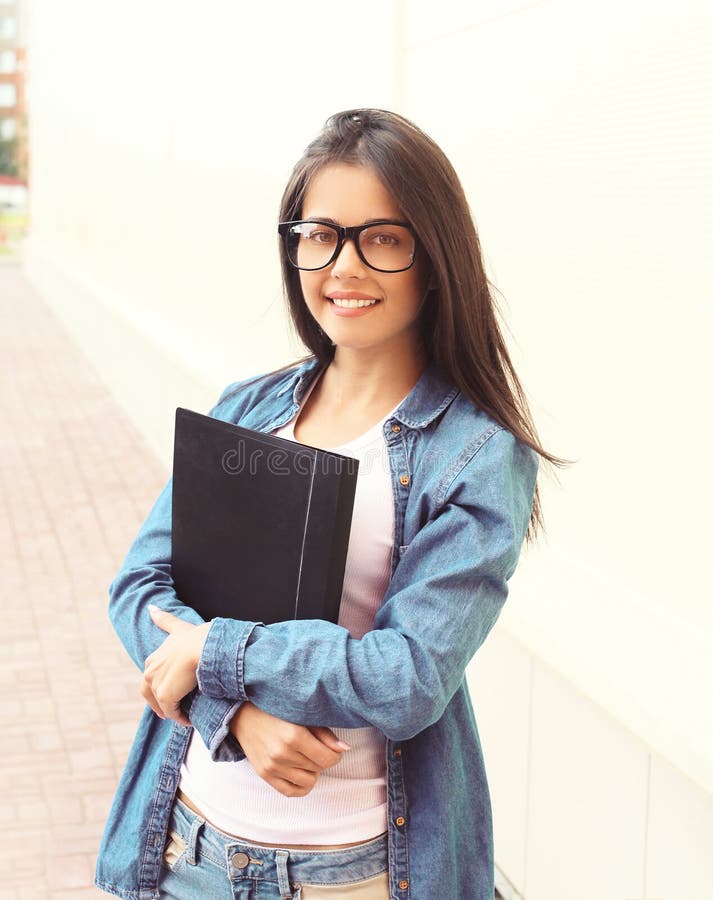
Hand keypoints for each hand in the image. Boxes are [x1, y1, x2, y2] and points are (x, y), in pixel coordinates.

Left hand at [141, 605, 210, 725]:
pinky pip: (171, 712)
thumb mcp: (178, 628)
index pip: (151, 678)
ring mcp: (156, 684)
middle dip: (161, 703)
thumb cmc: (195, 637)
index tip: (171, 693)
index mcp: (152, 659)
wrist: (203, 647)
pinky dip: (180, 718)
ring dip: (172, 711)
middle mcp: (150, 672)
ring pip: (162, 704)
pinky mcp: (165, 696)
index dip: (160, 687)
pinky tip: (189, 719)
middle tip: (174, 711)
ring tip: (185, 716)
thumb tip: (150, 608)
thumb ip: (164, 619)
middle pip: (151, 694)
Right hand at [230, 702, 350, 797]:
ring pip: (308, 781)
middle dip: (322, 759)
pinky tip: (301, 772)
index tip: (332, 749)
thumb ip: (325, 734)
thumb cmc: (277, 711)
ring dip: (312, 771)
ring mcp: (272, 766)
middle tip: (315, 747)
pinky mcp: (264, 774)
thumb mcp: (303, 715)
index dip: (335, 755)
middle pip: (319, 769)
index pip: (328, 759)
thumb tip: (345, 749)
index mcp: (294, 736)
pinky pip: (290, 792)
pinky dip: (301, 785)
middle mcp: (282, 754)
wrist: (244, 715)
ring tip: (306, 758)